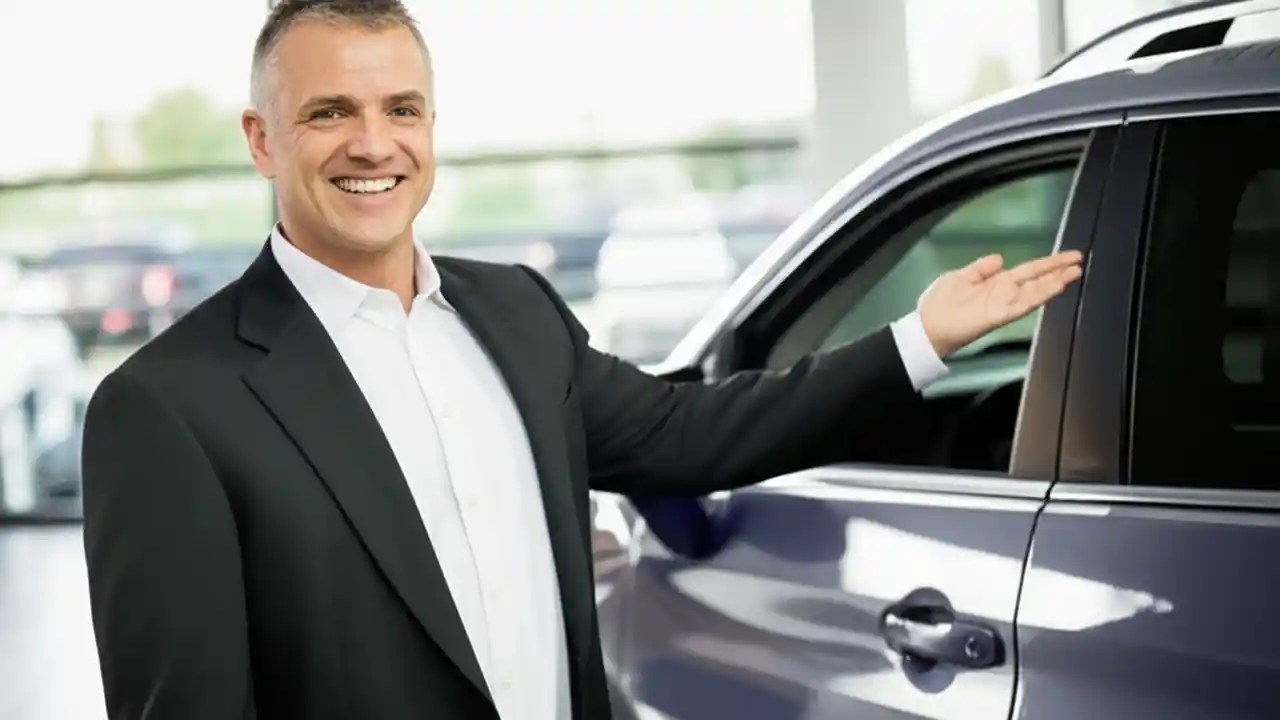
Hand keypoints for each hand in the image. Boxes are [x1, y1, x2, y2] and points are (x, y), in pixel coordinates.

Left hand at [918, 250, 1083, 357]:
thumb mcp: (960, 277)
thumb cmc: (939, 304)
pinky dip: (1040, 295)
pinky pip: (1024, 304)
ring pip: (1036, 291)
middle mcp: (1004, 294)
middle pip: (1037, 279)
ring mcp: (1004, 305)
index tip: (1068, 257)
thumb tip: (1000, 257)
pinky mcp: (1000, 315)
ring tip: (1074, 272)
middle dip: (1058, 270)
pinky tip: (1055, 286)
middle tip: (1080, 261)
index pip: (1028, 271)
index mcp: (996, 283)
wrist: (927, 328)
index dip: (1048, 264)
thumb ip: (981, 268)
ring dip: (1055, 282)